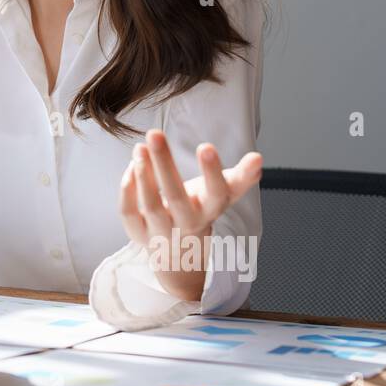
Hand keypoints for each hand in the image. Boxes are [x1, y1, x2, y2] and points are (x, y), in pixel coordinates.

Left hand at [119, 129, 261, 299]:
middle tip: (155, 133)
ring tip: (140, 147)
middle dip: (165, 164)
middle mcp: (186, 223)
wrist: (179, 253)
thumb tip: (258, 158)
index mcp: (210, 210)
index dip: (212, 172)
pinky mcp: (138, 233)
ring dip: (143, 174)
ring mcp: (160, 231)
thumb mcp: (223, 194)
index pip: (215, 194)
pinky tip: (131, 165)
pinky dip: (128, 190)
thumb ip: (241, 177)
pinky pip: (129, 213)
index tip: (206, 146)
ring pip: (150, 205)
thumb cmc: (201, 210)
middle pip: (175, 196)